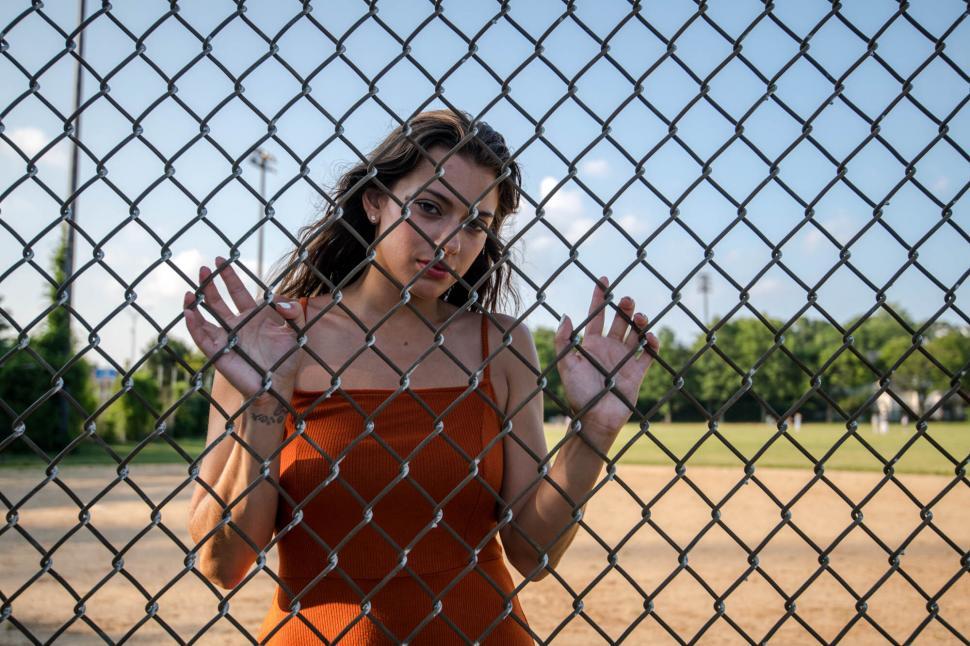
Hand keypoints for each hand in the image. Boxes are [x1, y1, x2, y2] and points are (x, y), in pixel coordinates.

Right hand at [182, 257, 303, 401]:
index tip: (221, 260)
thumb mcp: (296, 332)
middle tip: (202, 268)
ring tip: (190, 292)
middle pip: (218, 301)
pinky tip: (189, 313)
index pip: (237, 292)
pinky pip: (202, 337)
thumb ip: (294, 313)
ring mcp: (225, 339)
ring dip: (196, 305)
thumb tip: (281, 301)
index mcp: (252, 316)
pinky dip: (194, 325)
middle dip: (210, 284)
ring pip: (205, 318)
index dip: (229, 276)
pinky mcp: (218, 353)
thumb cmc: (286, 358)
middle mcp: (236, 325)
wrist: (278, 385)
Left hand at [553, 276, 658, 443]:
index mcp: (591, 345)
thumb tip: (566, 316)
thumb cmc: (577, 394)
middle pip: (619, 320)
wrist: (595, 420)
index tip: (603, 279)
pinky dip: (652, 344)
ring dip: (639, 322)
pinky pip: (649, 354)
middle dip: (624, 307)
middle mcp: (609, 349)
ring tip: (639, 318)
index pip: (596, 315)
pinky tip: (650, 338)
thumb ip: (563, 341)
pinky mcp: (637, 372)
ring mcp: (624, 359)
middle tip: (626, 300)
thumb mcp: (565, 365)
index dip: (599, 296)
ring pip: (635, 333)